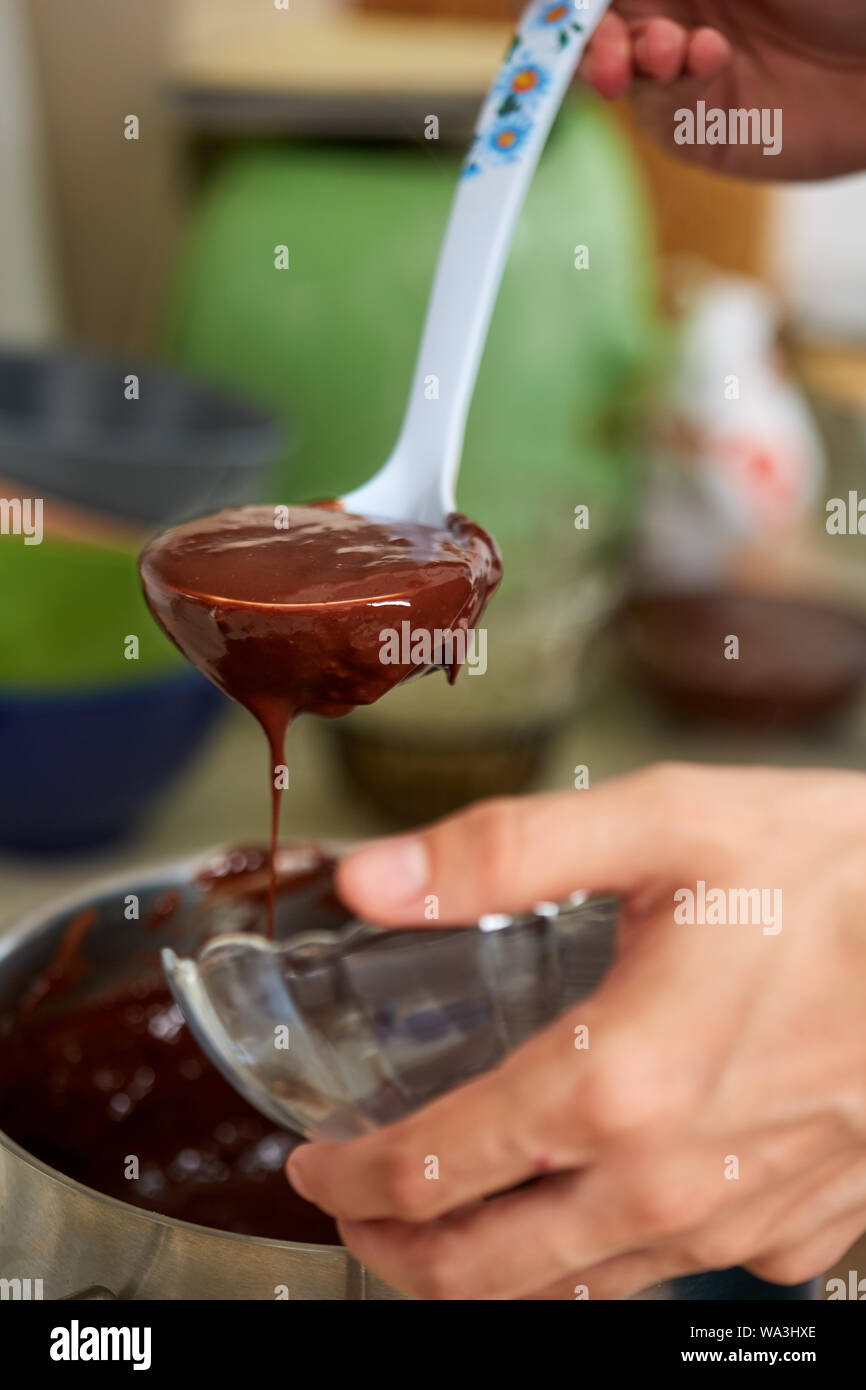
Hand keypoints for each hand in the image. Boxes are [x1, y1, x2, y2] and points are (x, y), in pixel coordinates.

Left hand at [287, 764, 865, 1299]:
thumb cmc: (824, 871)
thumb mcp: (659, 824)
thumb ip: (502, 852)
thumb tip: (369, 880)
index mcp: (618, 1084)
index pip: (437, 1170)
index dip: (352, 1179)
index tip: (313, 1165)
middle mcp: (671, 1180)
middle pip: (488, 1270)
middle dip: (398, 1253)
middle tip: (355, 1215)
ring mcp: (739, 1222)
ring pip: (576, 1294)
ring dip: (486, 1272)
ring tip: (441, 1226)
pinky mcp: (795, 1230)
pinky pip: (673, 1274)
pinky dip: (600, 1259)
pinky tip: (585, 1201)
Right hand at [577, 2, 865, 178]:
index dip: (572, 1)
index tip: (567, 6)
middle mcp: (678, 12)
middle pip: (595, 27)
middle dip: (588, 35)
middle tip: (607, 47)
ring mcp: (688, 72)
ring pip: (618, 72)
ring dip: (626, 58)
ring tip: (668, 49)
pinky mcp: (705, 131)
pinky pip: (661, 115)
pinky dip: (669, 88)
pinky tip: (706, 59)